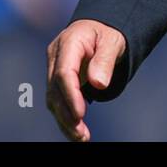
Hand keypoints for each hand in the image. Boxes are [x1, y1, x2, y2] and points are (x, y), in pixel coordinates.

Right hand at [46, 19, 126, 141]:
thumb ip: (105, 60)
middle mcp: (56, 57)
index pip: (64, 72)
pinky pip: (58, 100)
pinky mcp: (57, 80)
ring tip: (81, 138)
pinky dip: (66, 117)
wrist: (98, 28)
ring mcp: (54, 68)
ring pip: (53, 99)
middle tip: (81, 134)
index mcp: (69, 42)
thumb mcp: (113, 41)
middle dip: (66, 114)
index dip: (71, 95)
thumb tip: (98, 84)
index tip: (81, 114)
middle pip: (55, 89)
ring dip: (65, 120)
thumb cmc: (108, 33)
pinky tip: (76, 132)